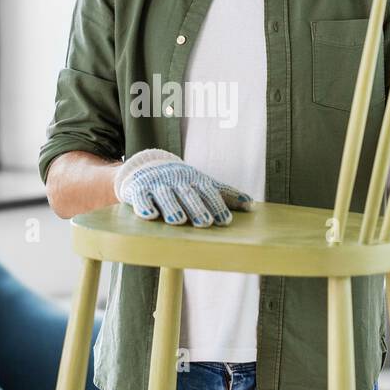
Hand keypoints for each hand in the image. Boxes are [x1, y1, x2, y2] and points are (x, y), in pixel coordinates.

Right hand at [113, 149, 252, 226]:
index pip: (208, 192)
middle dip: (197, 208)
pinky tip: (150, 216)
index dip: (217, 205)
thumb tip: (252, 206)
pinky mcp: (138, 190)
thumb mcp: (202, 184)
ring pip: (165, 196)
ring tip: (179, 221)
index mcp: (194, 180)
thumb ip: (225, 194)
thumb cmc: (180, 182)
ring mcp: (157, 185)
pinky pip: (140, 198)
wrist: (146, 167)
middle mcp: (176, 181)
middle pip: (188, 194)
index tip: (225, 221)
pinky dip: (144, 206)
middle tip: (205, 222)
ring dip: (172, 208)